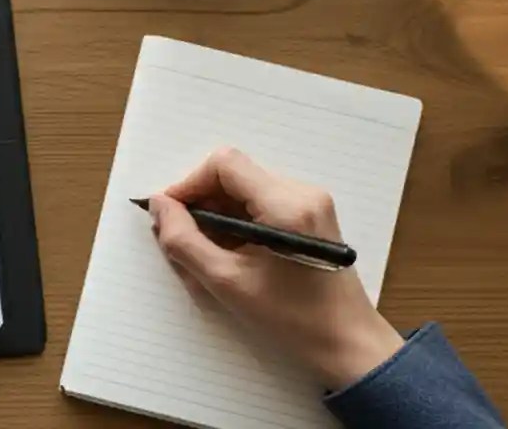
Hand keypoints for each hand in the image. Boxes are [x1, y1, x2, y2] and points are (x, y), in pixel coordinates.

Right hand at [149, 148, 404, 389]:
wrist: (348, 343)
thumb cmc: (291, 319)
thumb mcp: (227, 282)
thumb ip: (184, 240)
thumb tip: (159, 205)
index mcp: (286, 205)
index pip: (224, 164)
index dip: (188, 184)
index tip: (170, 215)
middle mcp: (303, 192)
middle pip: (235, 174)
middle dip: (202, 201)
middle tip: (183, 238)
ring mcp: (311, 201)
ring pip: (246, 188)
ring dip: (218, 212)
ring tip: (209, 251)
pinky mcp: (313, 214)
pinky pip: (263, 201)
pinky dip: (238, 220)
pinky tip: (234, 251)